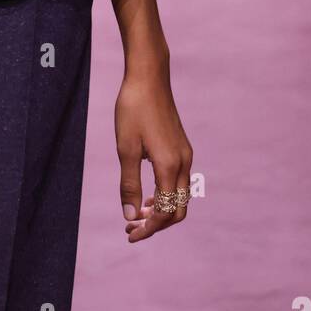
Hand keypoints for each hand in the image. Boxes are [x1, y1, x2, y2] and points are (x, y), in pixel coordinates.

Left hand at [115, 64, 192, 241]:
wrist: (148, 77)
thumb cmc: (133, 109)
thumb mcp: (125, 148)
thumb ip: (129, 183)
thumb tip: (130, 216)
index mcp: (169, 166)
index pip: (165, 212)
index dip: (149, 228)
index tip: (129, 233)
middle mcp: (183, 163)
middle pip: (178, 209)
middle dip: (157, 224)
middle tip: (132, 228)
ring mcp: (185, 154)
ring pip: (179, 196)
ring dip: (161, 209)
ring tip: (136, 213)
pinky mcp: (181, 147)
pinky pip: (178, 182)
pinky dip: (164, 194)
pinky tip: (147, 192)